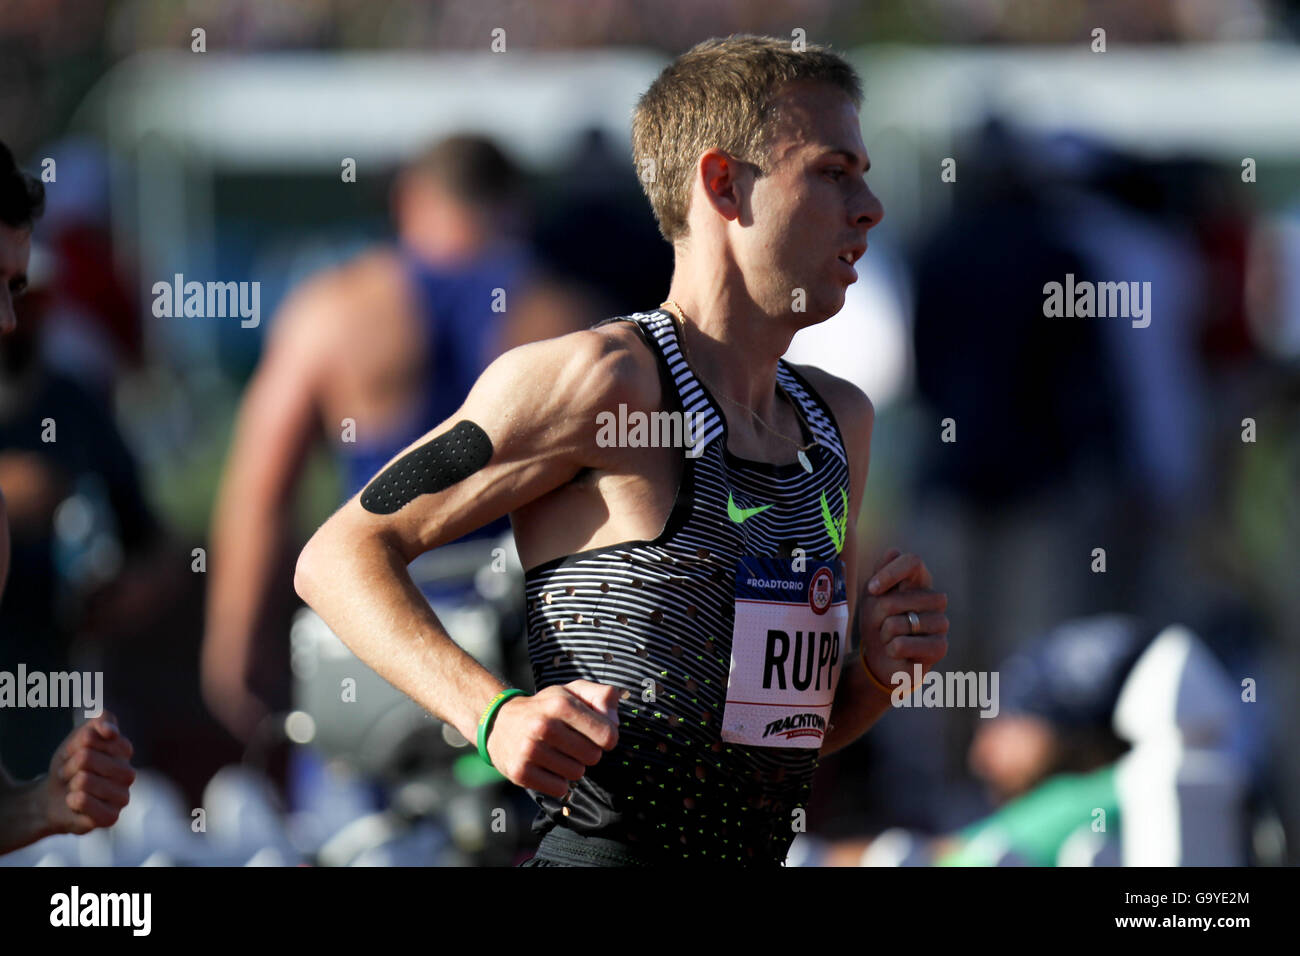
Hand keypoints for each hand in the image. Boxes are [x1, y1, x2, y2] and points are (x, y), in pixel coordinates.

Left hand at [42, 712, 134, 835]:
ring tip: (74, 789)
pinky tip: (75, 802)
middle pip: (86, 758)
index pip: (92, 737)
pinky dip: (72, 801)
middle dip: (70, 765)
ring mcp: (122, 797)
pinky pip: (85, 802)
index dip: (75, 745)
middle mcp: (129, 773)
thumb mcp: (80, 736)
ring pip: (84, 780)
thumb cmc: (71, 765)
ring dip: (69, 784)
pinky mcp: (111, 817)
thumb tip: (110, 731)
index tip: (76, 753)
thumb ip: (99, 722)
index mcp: (125, 750)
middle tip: (72, 774)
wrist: (53, 799)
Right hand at [485, 680, 619, 799]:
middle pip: (593, 757)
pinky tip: (546, 766)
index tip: (596, 735)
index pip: (607, 735)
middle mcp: (544, 726)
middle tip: (571, 743)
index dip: (607, 738)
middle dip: (587, 752)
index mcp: (561, 703)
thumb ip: (602, 697)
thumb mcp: (572, 692)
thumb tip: (614, 722)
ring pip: (577, 774)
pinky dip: (557, 782)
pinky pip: (559, 789)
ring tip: (557, 753)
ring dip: (572, 767)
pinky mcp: (520, 772)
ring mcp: (530, 750)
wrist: (498, 722)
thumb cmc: (544, 708)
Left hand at [859, 548, 948, 694]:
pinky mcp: (940, 647)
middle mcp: (935, 599)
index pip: (913, 561)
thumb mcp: (872, 597)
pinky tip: (898, 653)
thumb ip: (880, 573)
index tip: (873, 589)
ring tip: (891, 639)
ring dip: (885, 635)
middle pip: (898, 598)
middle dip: (879, 615)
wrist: (882, 661)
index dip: (890, 573)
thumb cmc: (878, 625)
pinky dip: (891, 650)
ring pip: (898, 624)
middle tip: (883, 625)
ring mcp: (941, 622)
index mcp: (919, 582)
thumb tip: (894, 551)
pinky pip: (903, 644)